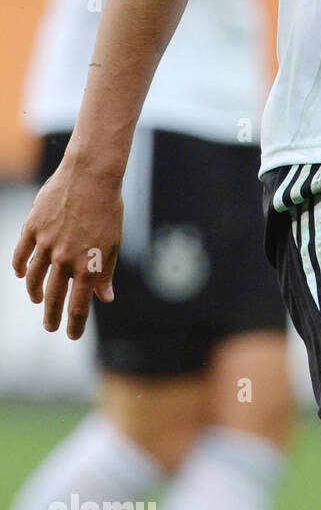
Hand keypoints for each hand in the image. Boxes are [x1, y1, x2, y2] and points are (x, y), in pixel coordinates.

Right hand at [11, 147, 122, 338]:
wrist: (92, 175)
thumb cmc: (108, 208)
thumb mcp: (113, 242)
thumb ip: (106, 272)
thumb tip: (105, 297)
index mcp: (88, 264)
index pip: (78, 305)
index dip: (74, 324)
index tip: (71, 335)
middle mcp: (65, 259)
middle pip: (54, 298)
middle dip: (52, 316)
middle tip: (51, 327)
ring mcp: (46, 244)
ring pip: (33, 279)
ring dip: (35, 293)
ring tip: (38, 300)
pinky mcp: (33, 228)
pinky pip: (20, 254)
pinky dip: (19, 267)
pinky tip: (20, 273)